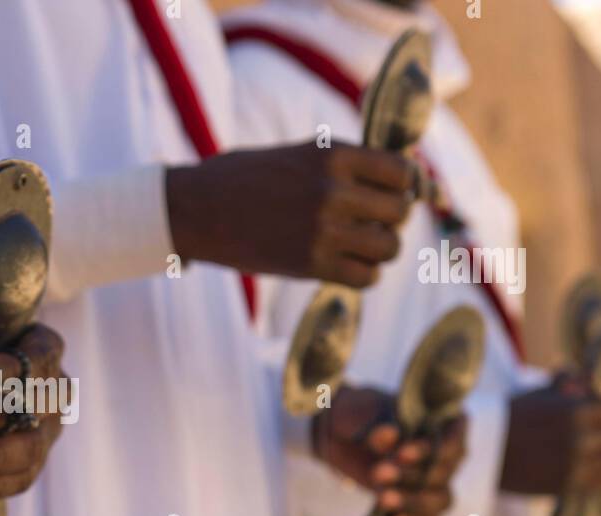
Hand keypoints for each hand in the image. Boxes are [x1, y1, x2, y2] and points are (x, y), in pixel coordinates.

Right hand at [166, 141, 413, 287]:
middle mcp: (333, 189)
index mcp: (332, 154)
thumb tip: (398, 177)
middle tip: (372, 225)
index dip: (404, 186)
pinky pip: (365, 277)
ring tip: (360, 248)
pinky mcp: (309, 263)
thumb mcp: (296, 153)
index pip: (402, 172)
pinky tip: (345, 267)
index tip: (393, 195)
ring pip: (388, 247)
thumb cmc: (242, 178)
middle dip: (391, 221)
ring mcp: (322, 229)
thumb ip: (342, 164)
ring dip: (379, 251)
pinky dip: (362, 275)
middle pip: (399, 212)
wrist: (195, 209)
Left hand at [312, 385, 466, 515]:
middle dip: (412, 477)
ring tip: (382, 499)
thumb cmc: (358, 415)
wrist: (338, 435)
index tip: (401, 454)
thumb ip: (375, 424)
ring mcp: (434, 481)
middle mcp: (445, 453)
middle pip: (445, 473)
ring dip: (413, 502)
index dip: (431, 451)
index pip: (453, 440)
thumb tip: (388, 435)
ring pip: (440, 500)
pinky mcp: (417, 503)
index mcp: (442, 422)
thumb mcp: (361, 413)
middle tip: (378, 473)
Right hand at [500, 374, 600, 495]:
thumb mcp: (536, 394)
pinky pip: (598, 481)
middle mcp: (578, 439)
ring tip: (589, 450)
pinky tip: (582, 466)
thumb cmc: (506, 418)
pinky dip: (596, 474)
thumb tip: (588, 378)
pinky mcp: (564, 486)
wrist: (477, 451)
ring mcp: (572, 465)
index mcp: (574, 411)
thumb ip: (567, 384)